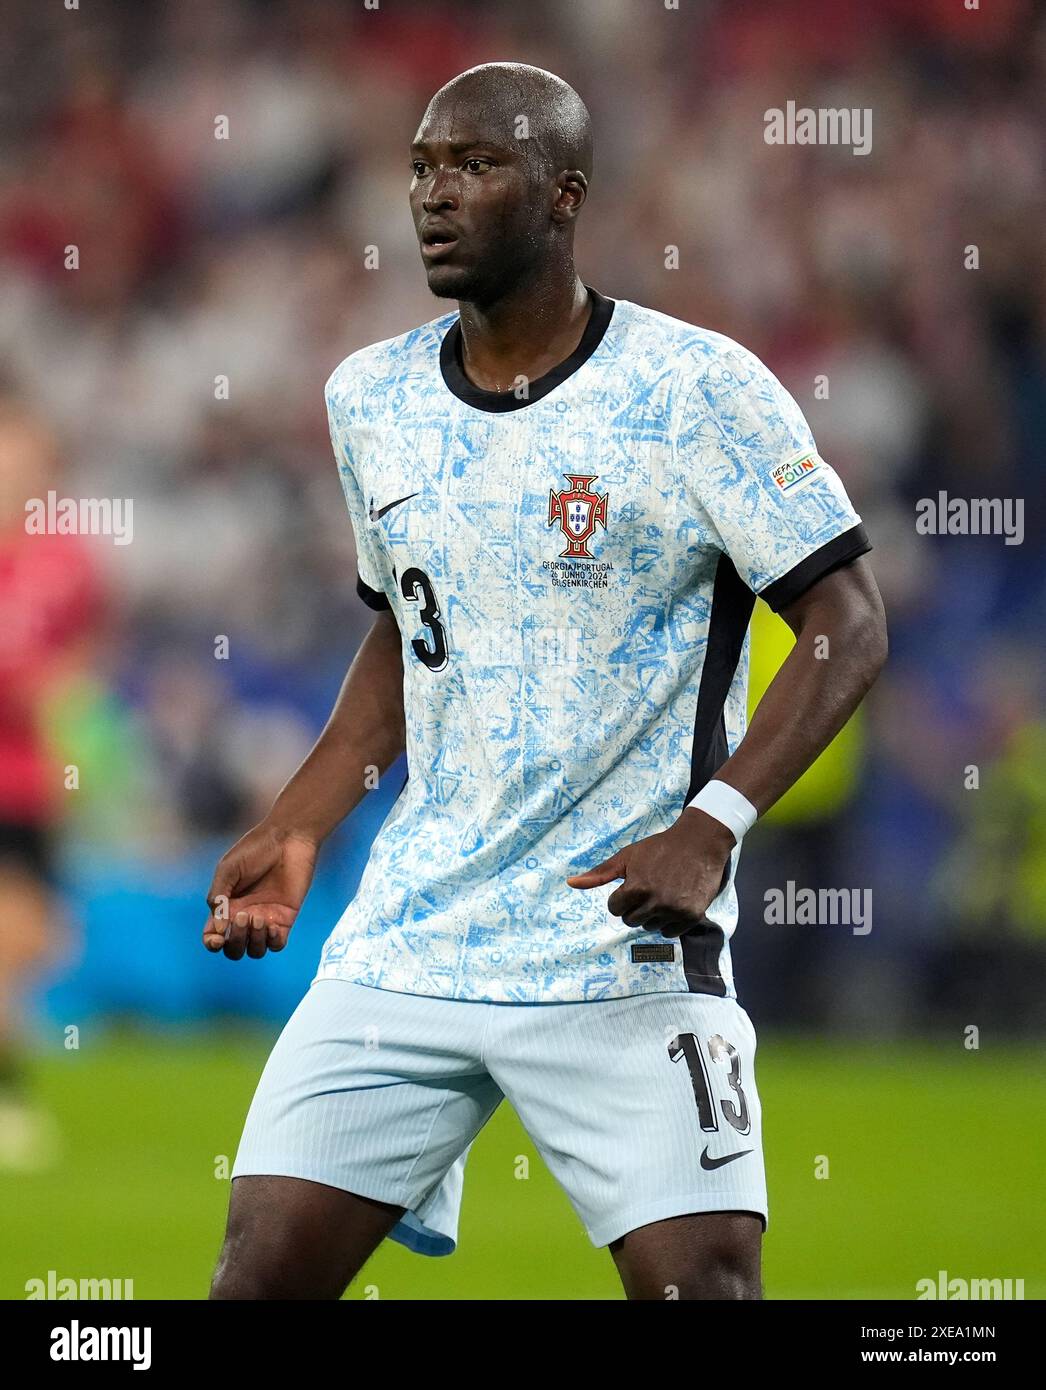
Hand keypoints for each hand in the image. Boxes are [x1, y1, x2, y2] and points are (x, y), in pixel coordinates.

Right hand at [202, 821, 317, 959]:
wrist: (288, 839)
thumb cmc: (255, 849)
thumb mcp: (228, 869)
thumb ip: (218, 896)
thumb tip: (218, 927)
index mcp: (226, 906)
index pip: (213, 935)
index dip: (212, 943)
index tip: (218, 937)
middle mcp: (244, 916)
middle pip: (233, 948)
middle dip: (234, 941)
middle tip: (243, 916)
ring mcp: (265, 919)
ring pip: (255, 950)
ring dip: (253, 941)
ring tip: (258, 918)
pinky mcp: (286, 918)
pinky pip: (277, 944)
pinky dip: (272, 942)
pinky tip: (272, 926)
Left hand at [566, 808, 735, 937]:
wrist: (699, 843)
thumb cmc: (659, 848)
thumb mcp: (627, 857)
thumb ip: (599, 874)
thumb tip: (570, 883)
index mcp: (637, 887)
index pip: (615, 909)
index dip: (621, 897)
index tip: (633, 884)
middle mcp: (655, 901)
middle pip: (631, 921)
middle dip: (635, 907)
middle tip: (648, 888)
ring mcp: (675, 910)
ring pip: (650, 928)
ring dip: (652, 915)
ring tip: (663, 893)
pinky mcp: (692, 916)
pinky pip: (669, 933)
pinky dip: (668, 922)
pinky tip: (673, 903)